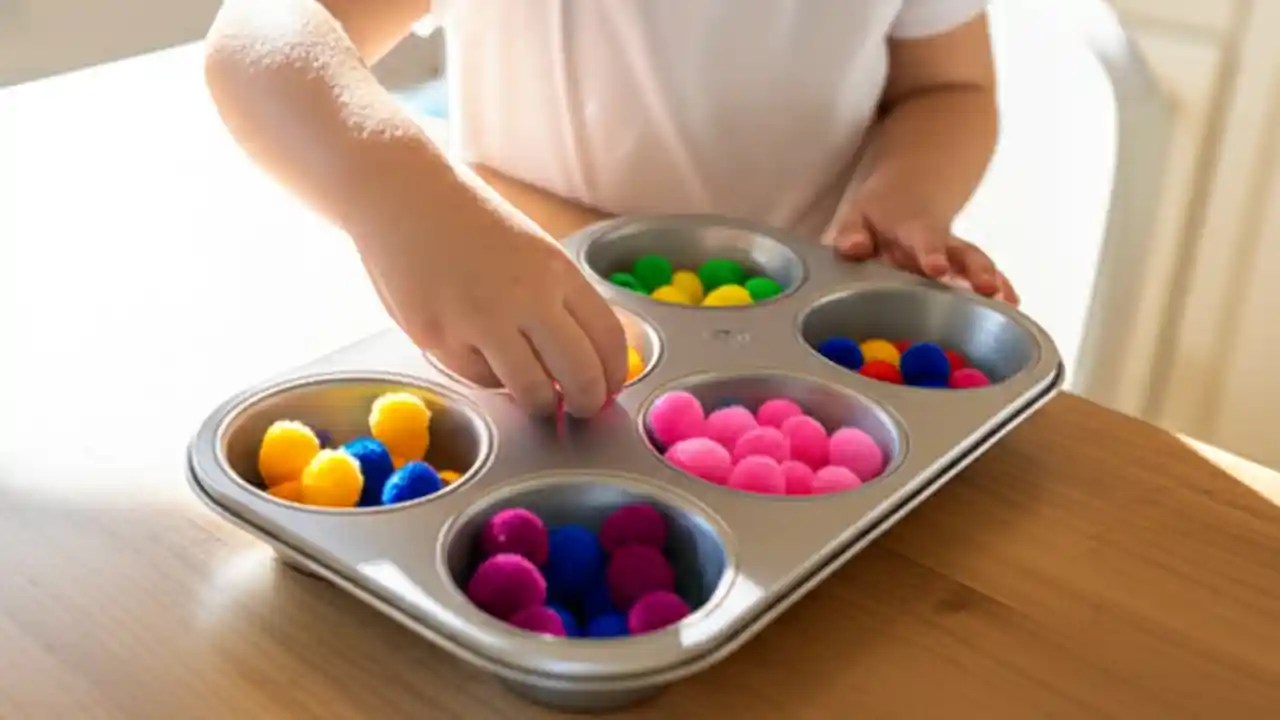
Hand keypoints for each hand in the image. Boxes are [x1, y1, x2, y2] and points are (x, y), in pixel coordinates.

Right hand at [356, 211, 627, 417]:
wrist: (400, 195)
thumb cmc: (467, 221)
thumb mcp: (531, 251)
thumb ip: (556, 300)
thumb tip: (582, 360)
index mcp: (555, 270)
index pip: (607, 337)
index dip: (616, 373)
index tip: (610, 387)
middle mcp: (525, 297)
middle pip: (579, 374)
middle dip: (588, 402)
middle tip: (582, 409)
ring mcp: (480, 321)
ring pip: (532, 390)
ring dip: (541, 403)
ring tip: (538, 398)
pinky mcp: (439, 338)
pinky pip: (479, 377)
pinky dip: (489, 377)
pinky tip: (484, 355)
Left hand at [820, 176, 1018, 304]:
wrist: (911, 188)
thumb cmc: (878, 212)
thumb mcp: (858, 215)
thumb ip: (852, 232)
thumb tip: (854, 247)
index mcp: (911, 229)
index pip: (923, 239)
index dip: (931, 253)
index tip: (937, 268)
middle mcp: (940, 241)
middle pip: (961, 253)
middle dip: (975, 270)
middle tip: (987, 288)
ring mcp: (955, 253)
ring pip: (976, 264)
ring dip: (990, 281)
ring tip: (1005, 300)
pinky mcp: (964, 263)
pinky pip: (984, 274)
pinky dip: (1001, 286)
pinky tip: (1013, 303)